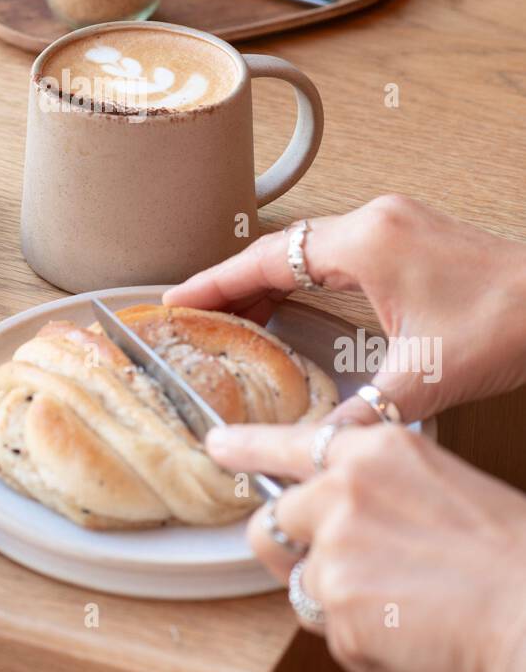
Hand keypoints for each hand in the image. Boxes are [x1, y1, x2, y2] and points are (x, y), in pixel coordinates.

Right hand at [164, 195, 525, 423]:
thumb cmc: (508, 322)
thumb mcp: (424, 378)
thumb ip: (361, 413)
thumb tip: (313, 450)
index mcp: (367, 242)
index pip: (268, 258)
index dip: (217, 284)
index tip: (179, 301)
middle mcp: (375, 221)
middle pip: (281, 249)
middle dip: (235, 283)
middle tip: (198, 317)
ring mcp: (393, 224)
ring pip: (309, 248)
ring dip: (269, 278)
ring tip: (235, 317)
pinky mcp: (409, 236)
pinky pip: (336, 250)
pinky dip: (304, 275)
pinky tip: (295, 303)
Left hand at [206, 419, 525, 671]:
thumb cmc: (505, 552)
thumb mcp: (438, 482)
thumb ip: (378, 486)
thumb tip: (340, 508)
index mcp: (374, 450)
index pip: (291, 443)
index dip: (247, 446)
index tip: (217, 444)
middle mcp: (340, 492)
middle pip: (272, 520)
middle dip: (295, 548)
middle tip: (344, 569)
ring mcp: (332, 551)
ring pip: (302, 584)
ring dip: (337, 600)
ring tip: (401, 601)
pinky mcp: (336, 610)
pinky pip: (333, 635)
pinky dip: (366, 645)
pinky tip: (412, 632)